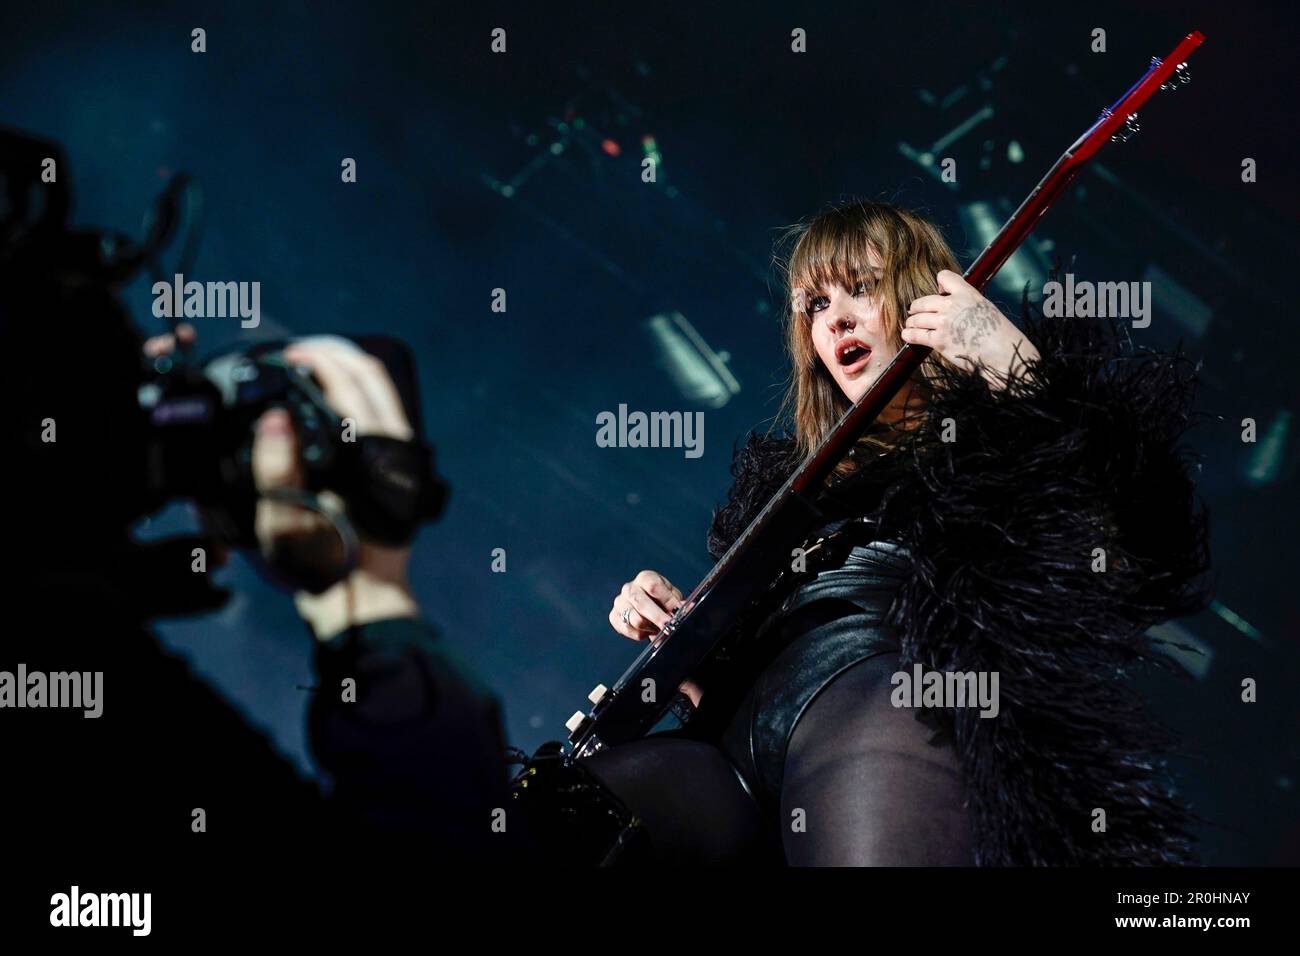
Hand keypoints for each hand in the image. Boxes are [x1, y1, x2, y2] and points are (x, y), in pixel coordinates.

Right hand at [143, 329, 419, 639]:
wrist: (364, 600)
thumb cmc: (325, 567)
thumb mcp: (286, 522)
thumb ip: (276, 468)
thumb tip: (275, 418)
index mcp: (374, 454)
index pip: (351, 383)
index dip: (317, 359)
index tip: (289, 355)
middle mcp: (397, 448)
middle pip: (373, 376)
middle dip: (336, 353)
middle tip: (300, 351)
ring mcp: (405, 456)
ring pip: (383, 392)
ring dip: (350, 370)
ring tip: (313, 367)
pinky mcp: (402, 467)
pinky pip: (385, 413)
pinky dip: (360, 394)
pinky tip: (333, 400)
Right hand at [609, 570, 701, 705]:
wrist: (648, 605)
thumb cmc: (662, 599)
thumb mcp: (673, 597)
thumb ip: (678, 603)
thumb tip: (686, 609)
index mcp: (645, 577)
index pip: (653, 586)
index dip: (666, 600)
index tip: (676, 611)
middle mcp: (629, 588)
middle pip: (641, 603)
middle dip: (658, 617)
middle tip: (668, 626)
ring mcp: (620, 603)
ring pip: (635, 619)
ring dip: (650, 627)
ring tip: (659, 628)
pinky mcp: (614, 617)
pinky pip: (628, 630)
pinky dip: (640, 634)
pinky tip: (647, 631)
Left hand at [902, 270, 1039, 388]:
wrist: (1003, 353)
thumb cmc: (998, 334)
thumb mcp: (985, 307)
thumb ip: (966, 301)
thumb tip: (950, 302)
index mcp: (967, 293)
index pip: (944, 277)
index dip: (939, 285)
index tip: (939, 294)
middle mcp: (952, 305)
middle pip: (923, 301)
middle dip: (917, 308)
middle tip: (914, 312)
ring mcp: (944, 322)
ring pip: (916, 318)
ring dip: (912, 322)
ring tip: (911, 325)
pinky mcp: (939, 341)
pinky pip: (916, 335)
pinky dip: (909, 335)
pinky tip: (908, 335)